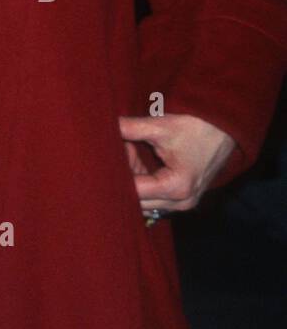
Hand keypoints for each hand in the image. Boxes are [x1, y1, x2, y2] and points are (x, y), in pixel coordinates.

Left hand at [119, 114, 236, 216]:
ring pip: (144, 198)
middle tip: (120, 147)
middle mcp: (181, 202)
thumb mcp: (161, 126)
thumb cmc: (196, 127)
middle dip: (123, 174)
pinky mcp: (182, 197)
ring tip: (130, 147)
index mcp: (176, 187)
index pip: (133, 190)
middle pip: (137, 198)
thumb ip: (130, 128)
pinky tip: (137, 154)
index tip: (108, 151)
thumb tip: (104, 126)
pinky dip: (142, 177)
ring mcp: (183, 203)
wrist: (225, 129)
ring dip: (132, 175)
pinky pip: (153, 194)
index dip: (117, 171)